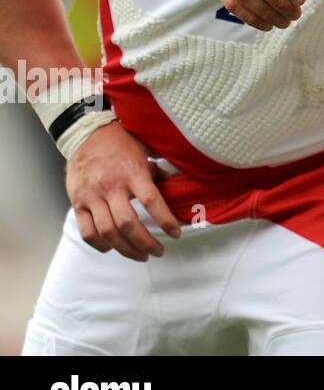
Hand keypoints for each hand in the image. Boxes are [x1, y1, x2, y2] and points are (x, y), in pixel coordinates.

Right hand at [66, 122, 182, 260]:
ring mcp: (92, 196)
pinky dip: (100, 245)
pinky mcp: (78, 202)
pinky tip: (113, 248)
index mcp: (133, 172)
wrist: (87, 134)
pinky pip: (87, 231)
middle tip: (158, 251)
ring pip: (108, 232)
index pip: (151, 201)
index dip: (165, 220)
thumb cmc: (121, 143)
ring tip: (141, 255)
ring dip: (126, 249)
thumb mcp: (145, 151)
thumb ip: (160, 171)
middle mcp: (112, 186)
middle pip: (128, 223)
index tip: (176, 233)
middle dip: (146, 242)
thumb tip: (181, 185)